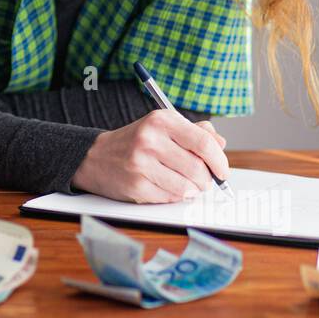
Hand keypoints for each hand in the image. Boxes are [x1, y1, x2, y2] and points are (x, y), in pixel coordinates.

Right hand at [71, 109, 229, 203]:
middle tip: (203, 180)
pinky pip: (170, 197)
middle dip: (206, 180)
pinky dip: (174, 196)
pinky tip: (166, 186)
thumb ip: (194, 131)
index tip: (222, 171)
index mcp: (161, 120)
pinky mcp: (136, 185)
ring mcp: (141, 163)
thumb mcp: (162, 126)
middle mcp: (150, 139)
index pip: (203, 143)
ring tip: (184, 183)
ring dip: (191, 190)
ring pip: (186, 187)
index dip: (219, 161)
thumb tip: (220, 143)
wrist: (95, 157)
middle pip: (197, 168)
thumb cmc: (135, 141)